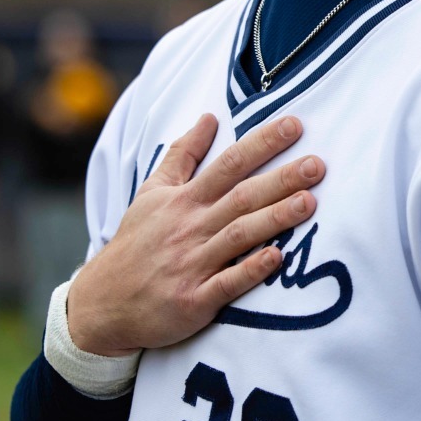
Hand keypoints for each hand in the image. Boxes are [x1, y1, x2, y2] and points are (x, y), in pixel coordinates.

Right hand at [66, 114, 323, 354]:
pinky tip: (278, 257)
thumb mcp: (151, 193)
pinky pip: (227, 283)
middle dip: (281, 179)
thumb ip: (182, 154)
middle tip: (319, 164)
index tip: (294, 125)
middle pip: (241, 196)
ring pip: (239, 235)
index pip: (229, 163)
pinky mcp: (194, 300)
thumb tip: (210, 116)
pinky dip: (252, 270)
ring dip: (275, 218)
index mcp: (184, 200)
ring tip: (310, 202)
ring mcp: (192, 264)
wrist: (102, 304)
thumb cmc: (135, 244)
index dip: (262, 143)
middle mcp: (190, 227)